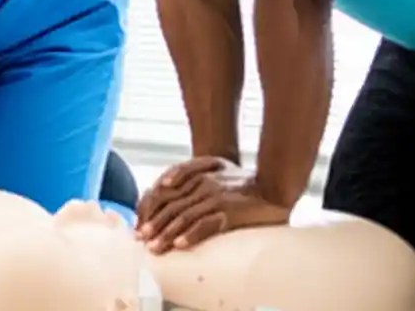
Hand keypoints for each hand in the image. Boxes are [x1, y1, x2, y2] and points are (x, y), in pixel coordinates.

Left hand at [136, 156, 290, 253]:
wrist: (275, 185)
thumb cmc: (244, 180)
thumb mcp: (215, 167)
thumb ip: (190, 172)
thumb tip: (163, 186)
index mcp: (196, 174)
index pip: (163, 191)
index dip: (148, 208)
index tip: (139, 224)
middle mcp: (202, 183)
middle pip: (170, 205)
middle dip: (154, 224)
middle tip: (141, 240)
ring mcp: (215, 197)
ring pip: (184, 216)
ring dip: (167, 233)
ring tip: (155, 247)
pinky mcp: (229, 211)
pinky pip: (206, 224)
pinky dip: (191, 235)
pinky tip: (180, 245)